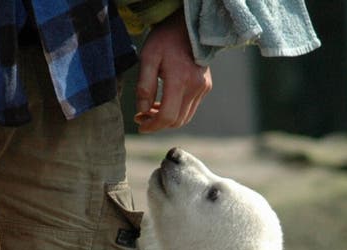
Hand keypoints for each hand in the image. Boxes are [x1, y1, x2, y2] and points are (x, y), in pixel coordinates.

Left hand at [135, 9, 211, 132]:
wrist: (188, 26)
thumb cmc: (165, 39)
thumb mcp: (148, 58)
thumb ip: (144, 86)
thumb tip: (142, 111)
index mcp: (180, 80)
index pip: (167, 116)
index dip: (152, 126)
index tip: (141, 126)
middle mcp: (195, 87)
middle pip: (175, 121)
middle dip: (157, 124)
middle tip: (142, 117)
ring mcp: (202, 88)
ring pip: (183, 118)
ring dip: (166, 120)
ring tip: (151, 111)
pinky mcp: (205, 87)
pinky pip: (189, 109)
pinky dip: (176, 112)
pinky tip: (164, 103)